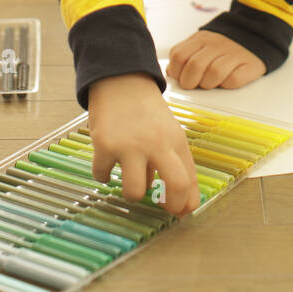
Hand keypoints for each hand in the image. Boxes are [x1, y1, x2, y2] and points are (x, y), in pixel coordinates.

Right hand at [88, 74, 200, 216]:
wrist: (121, 81)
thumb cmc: (146, 112)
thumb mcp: (168, 133)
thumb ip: (175, 164)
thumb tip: (182, 204)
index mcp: (176, 141)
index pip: (190, 181)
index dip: (185, 204)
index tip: (177, 210)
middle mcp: (157, 143)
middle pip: (176, 185)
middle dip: (170, 206)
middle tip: (159, 205)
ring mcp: (130, 145)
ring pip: (135, 192)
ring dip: (131, 193)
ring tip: (128, 179)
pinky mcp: (105, 144)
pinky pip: (102, 176)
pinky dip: (103, 174)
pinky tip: (107, 163)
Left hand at [167, 30, 265, 90]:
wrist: (255, 32)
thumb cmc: (223, 44)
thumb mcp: (200, 43)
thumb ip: (184, 55)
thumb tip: (170, 72)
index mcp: (200, 39)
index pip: (178, 55)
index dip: (176, 71)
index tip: (181, 77)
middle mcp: (216, 44)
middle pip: (194, 66)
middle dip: (190, 82)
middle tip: (194, 85)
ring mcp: (233, 54)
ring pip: (213, 74)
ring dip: (209, 84)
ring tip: (211, 82)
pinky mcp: (249, 64)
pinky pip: (234, 80)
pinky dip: (227, 84)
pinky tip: (227, 80)